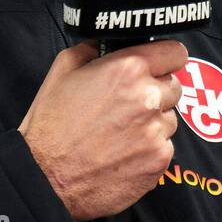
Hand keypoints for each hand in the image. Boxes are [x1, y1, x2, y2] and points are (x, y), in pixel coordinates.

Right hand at [18, 39, 186, 221]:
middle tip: (129, 104)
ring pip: (170, 118)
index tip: (159, 66)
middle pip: (174, 86)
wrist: (46, 178)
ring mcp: (156, 130)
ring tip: (120, 132)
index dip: (166, 58)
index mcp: (127, 69)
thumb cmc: (51, 126)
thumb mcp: (62, 71)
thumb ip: (92, 49)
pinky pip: (164, 146)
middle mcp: (148, 97)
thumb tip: (107, 43)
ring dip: (153, 122)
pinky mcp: (159, 159)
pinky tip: (122, 153)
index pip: (175, 52)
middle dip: (157, 91)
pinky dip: (149, 149)